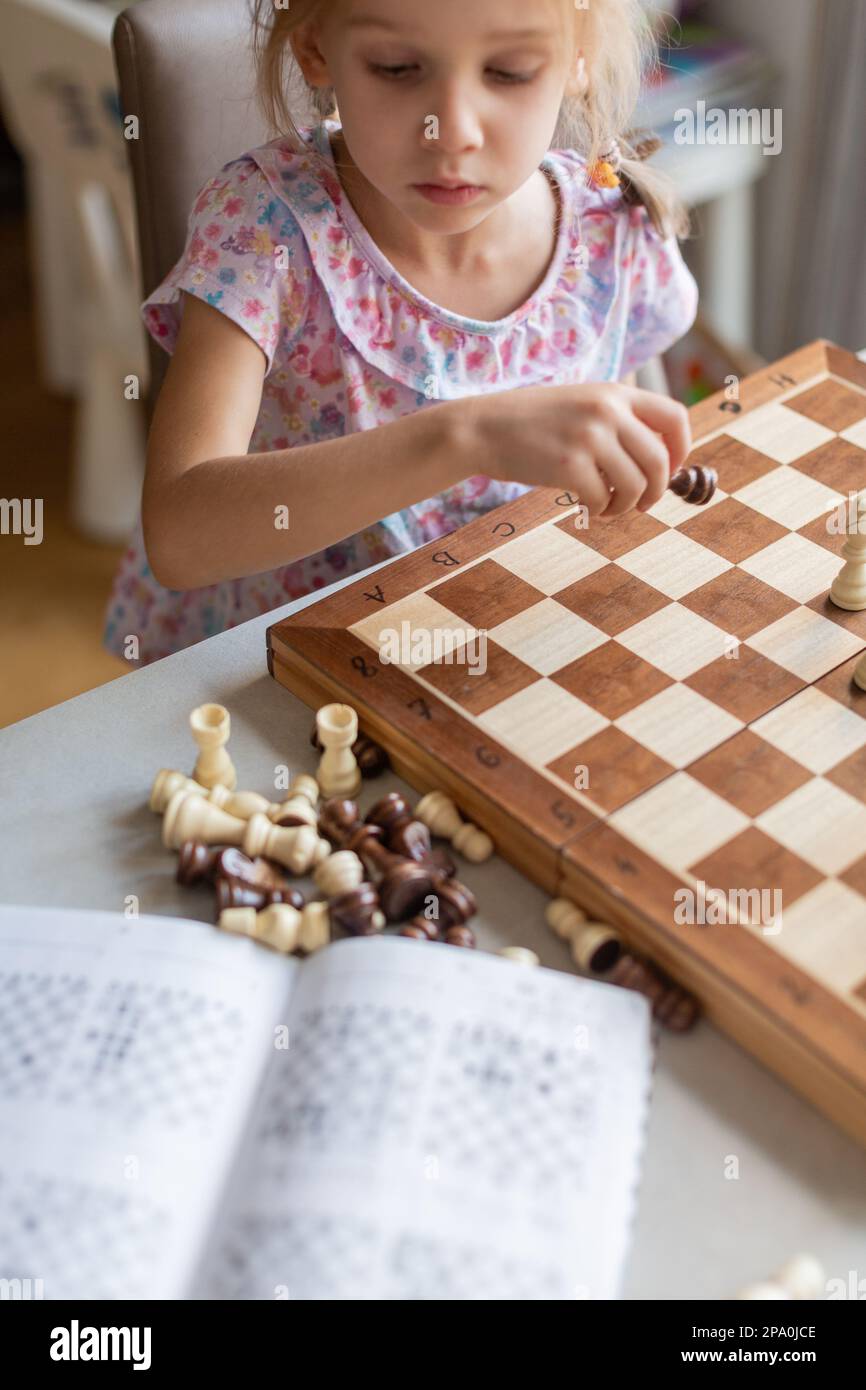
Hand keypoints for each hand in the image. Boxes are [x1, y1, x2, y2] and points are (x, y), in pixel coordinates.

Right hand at [469, 382, 691, 517]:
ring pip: (636, 485)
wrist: (482, 428)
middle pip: (660, 460)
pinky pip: (603, 499)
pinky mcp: (568, 465)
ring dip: (627, 505)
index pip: (675, 418)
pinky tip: (587, 508)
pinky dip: (600, 511)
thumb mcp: (581, 404)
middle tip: (642, 503)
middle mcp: (607, 411)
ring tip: (609, 507)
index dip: (681, 450)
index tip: (669, 469)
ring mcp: (588, 437)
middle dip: (657, 490)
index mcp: (615, 393)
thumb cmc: (532, 423)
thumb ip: (617, 421)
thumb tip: (659, 461)